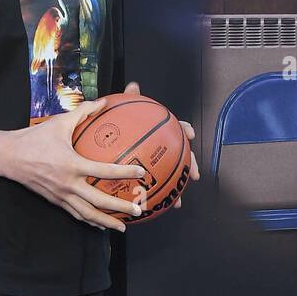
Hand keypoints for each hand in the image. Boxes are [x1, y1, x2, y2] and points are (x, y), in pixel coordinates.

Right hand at [3, 94, 147, 231]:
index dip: (124, 172)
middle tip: (138, 210)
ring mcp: (61, 195)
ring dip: (106, 221)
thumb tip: (104, 102)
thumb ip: (84, 112)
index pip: (104, 171)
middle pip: (99, 201)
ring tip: (122, 226)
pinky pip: (75, 214)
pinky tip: (99, 224)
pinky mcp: (55, 201)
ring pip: (87, 214)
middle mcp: (68, 184)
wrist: (9, 157)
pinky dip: (89, 221)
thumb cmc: (35, 138)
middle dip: (120, 208)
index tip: (141, 173)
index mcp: (72, 165)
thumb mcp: (60, 123)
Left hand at [123, 81, 198, 209]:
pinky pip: (153, 190)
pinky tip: (152, 210)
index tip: (189, 134)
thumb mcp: (118, 114)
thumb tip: (133, 86)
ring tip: (177, 201)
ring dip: (176, 190)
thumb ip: (126, 101)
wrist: (102, 149)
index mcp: (159, 132)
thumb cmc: (114, 128)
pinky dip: (154, 200)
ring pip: (171, 177)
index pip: (177, 127)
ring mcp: (156, 163)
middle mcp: (161, 148)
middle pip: (182, 155)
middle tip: (194, 174)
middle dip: (190, 165)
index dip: (185, 129)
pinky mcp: (147, 178)